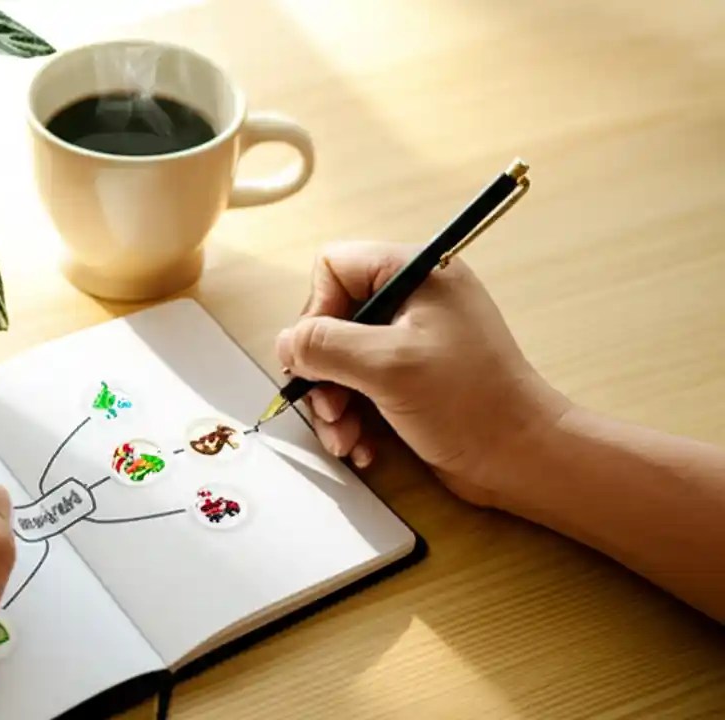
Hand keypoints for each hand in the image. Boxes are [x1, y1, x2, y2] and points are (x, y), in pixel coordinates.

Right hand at [275, 241, 569, 507]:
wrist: (523, 458)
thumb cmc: (471, 404)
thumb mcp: (387, 367)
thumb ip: (325, 346)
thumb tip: (285, 342)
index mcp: (414, 274)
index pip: (334, 267)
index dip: (316, 311)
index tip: (319, 355)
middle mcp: (412, 300)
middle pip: (331, 319)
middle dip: (321, 370)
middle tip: (329, 407)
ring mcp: (411, 340)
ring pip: (340, 359)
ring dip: (333, 403)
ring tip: (344, 438)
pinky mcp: (412, 376)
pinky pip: (360, 386)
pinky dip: (354, 417)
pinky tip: (362, 445)